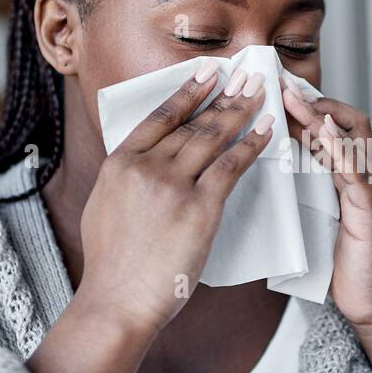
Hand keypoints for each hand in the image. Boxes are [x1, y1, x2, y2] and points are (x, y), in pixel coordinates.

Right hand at [74, 66, 273, 336]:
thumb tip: (141, 159)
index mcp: (120, 163)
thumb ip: (126, 177)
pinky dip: (251, 146)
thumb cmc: (113, 264)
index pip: (160, 116)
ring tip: (261, 93)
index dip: (187, 91)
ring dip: (241, 111)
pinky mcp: (199, 208)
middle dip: (224, 96)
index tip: (207, 72)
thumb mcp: (104, 207)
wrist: (119, 300)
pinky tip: (266, 131)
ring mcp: (173, 186)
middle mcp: (146, 167)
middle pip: (192, 123)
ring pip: (213, 138)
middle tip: (246, 74)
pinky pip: (231, 167)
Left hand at [282, 80, 371, 372]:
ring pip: (354, 142)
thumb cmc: (341, 264)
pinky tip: (322, 136)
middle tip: (280, 85)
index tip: (277, 89)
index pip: (338, 127)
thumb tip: (264, 167)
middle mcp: (369, 177)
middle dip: (315, 102)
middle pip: (350, 122)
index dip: (310, 106)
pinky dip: (340, 151)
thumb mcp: (317, 217)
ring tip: (293, 99)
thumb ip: (303, 191)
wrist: (370, 304)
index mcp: (355, 176)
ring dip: (321, 118)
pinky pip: (357, 176)